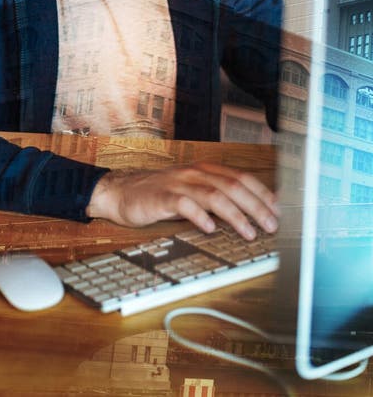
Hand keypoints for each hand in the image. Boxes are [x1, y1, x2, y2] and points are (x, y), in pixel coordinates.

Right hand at [86, 162, 278, 239]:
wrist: (121, 192)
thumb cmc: (160, 194)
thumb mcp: (193, 192)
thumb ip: (220, 196)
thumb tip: (254, 208)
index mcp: (204, 170)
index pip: (241, 177)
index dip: (262, 193)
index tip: (280, 211)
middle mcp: (194, 174)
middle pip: (232, 185)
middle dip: (256, 206)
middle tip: (272, 225)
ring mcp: (178, 184)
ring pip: (213, 194)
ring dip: (235, 214)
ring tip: (249, 232)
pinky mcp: (161, 197)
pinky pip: (184, 204)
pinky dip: (200, 216)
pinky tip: (210, 229)